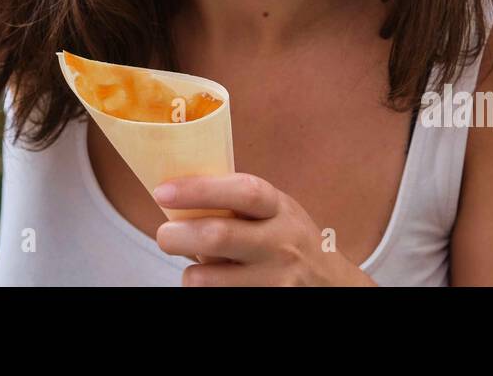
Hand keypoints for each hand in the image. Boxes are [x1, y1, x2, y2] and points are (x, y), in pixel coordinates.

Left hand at [152, 174, 376, 285]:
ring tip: (193, 267)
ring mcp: (277, 279)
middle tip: (163, 235)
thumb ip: (236, 203)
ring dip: (191, 274)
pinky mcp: (269, 302)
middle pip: (219, 237)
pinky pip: (222, 299)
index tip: (162, 192)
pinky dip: (207, 291)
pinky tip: (214, 283)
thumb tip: (176, 196)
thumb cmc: (287, 238)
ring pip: (211, 280)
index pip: (241, 192)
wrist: (330, 283)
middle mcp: (281, 243)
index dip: (199, 190)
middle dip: (178, 235)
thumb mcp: (273, 211)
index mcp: (278, 209)